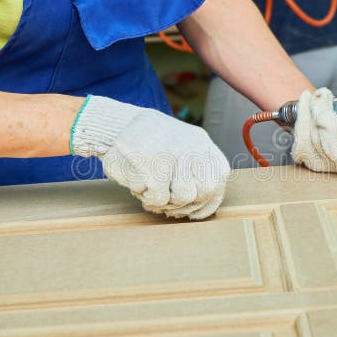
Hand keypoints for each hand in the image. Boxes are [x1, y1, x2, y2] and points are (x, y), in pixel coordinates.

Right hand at [71, 96, 229, 219]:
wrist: (118, 125)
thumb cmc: (152, 146)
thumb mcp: (182, 153)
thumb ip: (197, 178)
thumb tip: (200, 212)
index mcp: (202, 143)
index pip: (218, 178)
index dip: (205, 199)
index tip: (190, 207)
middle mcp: (192, 145)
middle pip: (203, 192)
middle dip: (183, 204)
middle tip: (165, 199)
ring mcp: (171, 152)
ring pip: (182, 197)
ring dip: (164, 201)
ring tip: (150, 188)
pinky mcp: (149, 162)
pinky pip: (157, 196)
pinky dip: (145, 195)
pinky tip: (137, 182)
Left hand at [291, 65, 336, 172]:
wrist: (331, 113)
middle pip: (335, 148)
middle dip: (326, 118)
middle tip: (323, 96)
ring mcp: (329, 164)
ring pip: (317, 142)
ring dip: (314, 113)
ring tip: (318, 97)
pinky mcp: (310, 160)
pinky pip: (302, 141)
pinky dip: (302, 117)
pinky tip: (306, 102)